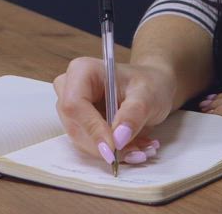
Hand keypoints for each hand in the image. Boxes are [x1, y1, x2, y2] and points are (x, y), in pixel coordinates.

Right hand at [53, 57, 174, 164]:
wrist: (152, 87)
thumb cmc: (149, 83)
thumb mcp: (148, 96)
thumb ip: (133, 115)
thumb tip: (118, 139)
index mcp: (82, 70)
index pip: (74, 104)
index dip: (92, 128)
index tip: (114, 148)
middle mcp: (70, 87)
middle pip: (75, 126)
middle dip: (104, 145)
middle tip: (137, 151)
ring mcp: (72, 107)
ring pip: (81, 140)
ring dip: (111, 151)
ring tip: (140, 147)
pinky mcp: (79, 123)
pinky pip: (89, 145)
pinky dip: (112, 151)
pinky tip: (133, 146)